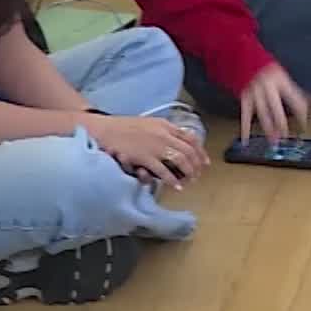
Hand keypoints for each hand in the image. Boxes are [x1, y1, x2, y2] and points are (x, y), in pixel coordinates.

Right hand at [86, 114, 207, 187]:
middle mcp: (163, 133)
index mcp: (165, 125)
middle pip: (188, 150)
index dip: (200, 151)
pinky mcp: (145, 157)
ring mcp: (155, 145)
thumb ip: (163, 131)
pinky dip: (172, 180)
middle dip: (196, 164)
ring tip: (189, 181)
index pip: (190, 137)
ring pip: (180, 159)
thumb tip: (176, 142)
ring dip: (188, 172)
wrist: (105, 130)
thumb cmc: (124, 128)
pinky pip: (163, 170)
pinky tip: (176, 186)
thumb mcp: (148, 124)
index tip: (205, 162)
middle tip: (198, 175)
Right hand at [238, 62, 310, 142]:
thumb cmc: (266, 67)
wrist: (245, 58)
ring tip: (274, 140)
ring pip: (262, 114)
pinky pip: (245, 115)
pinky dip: (245, 128)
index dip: (300, 113)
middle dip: (281, 124)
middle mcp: (267, 87)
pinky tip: (246, 138)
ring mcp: (255, 93)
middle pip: (275, 109)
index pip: (294, 99)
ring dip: (268, 129)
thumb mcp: (282, 75)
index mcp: (280, 81)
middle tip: (286, 136)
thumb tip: (307, 102)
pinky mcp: (245, 98)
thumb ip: (293, 90)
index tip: (304, 124)